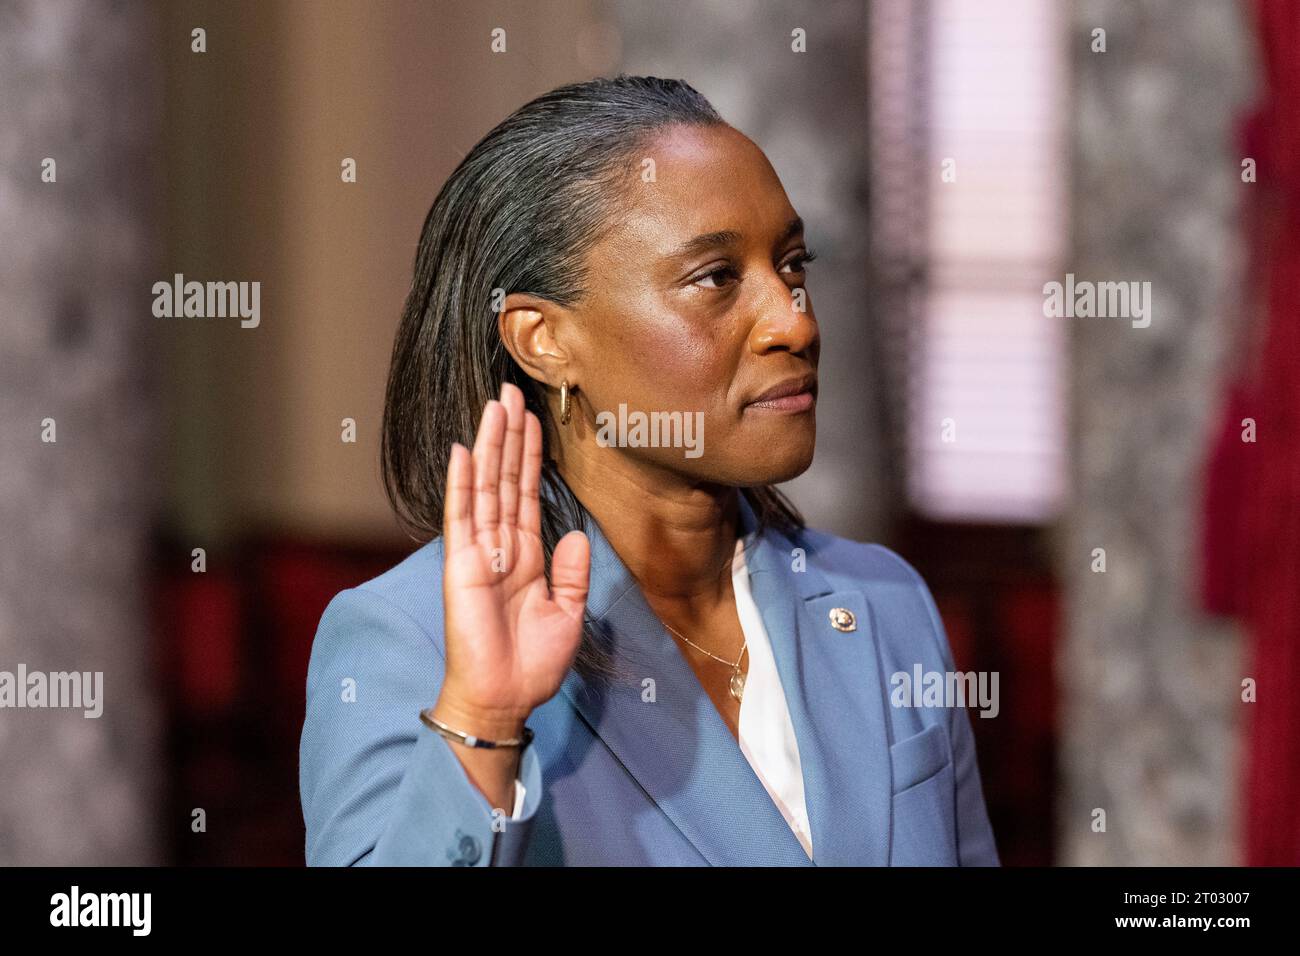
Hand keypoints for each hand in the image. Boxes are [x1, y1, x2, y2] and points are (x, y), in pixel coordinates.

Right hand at [435, 381, 589, 739]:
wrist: (505, 698)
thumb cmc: (532, 663)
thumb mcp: (567, 614)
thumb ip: (572, 573)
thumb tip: (577, 535)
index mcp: (525, 554)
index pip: (528, 492)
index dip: (531, 455)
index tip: (533, 418)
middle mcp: (500, 545)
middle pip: (505, 478)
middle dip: (509, 435)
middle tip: (510, 391)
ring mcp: (479, 552)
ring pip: (486, 487)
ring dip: (489, 446)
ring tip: (494, 405)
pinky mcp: (462, 566)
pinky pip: (462, 517)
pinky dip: (462, 484)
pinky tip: (463, 451)